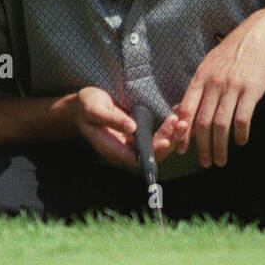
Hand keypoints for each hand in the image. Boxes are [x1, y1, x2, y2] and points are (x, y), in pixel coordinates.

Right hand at [73, 87, 188, 170]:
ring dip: (171, 135)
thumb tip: (132, 127)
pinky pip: (156, 136)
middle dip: (168, 140)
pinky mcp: (137, 136)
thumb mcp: (94, 109)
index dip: (153, 151)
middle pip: (151, 154)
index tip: (166, 141)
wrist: (82, 106)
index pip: (137, 157)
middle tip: (180, 124)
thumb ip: (112, 119)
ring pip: (156, 146)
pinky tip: (176, 116)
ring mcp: (132, 144)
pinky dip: (168, 129)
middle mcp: (124, 150)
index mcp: (112, 149)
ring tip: (182, 120)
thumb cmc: (86, 107)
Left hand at [170, 12, 264, 167]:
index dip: (184, 133)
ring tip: (221, 160)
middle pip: (203, 122)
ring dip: (220, 147)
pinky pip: (242, 118)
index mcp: (201, 77)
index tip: (182, 149)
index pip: (187, 110)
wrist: (261, 34)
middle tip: (205, 162)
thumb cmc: (234, 52)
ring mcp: (233, 86)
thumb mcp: (211, 64)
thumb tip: (185, 110)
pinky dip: (240, 134)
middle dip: (202, 147)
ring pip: (221, 124)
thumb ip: (199, 87)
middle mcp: (214, 83)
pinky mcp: (251, 89)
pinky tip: (240, 142)